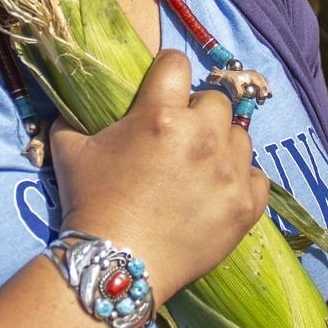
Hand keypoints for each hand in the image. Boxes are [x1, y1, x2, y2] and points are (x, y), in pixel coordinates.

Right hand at [50, 49, 269, 299]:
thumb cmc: (91, 205)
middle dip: (198, 112)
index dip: (167, 72)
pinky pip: (258, 176)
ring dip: (222, 145)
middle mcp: (202, 136)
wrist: (116, 265)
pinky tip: (220, 190)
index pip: (177, 63)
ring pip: (240, 136)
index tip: (163, 87)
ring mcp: (228, 172)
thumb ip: (71, 119)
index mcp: (160, 115)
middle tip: (180, 135)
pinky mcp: (245, 206)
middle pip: (216, 100)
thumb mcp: (70, 152)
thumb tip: (71, 106)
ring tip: (200, 167)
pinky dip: (242, 180)